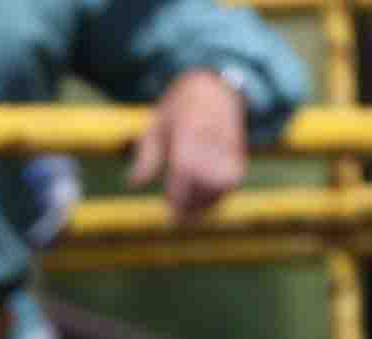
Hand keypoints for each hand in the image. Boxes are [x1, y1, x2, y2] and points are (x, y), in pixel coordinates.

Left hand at [129, 69, 250, 221]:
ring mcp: (228, 149)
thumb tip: (133, 184)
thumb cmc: (180, 107)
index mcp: (189, 131)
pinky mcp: (239, 156)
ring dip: (205, 205)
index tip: (170, 213)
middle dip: (191, 204)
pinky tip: (204, 205)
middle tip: (177, 218)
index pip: (185, 170)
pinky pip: (230, 184)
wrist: (215, 87)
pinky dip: (217, 198)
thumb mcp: (157, 125)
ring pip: (220, 187)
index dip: (178, 195)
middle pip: (204, 183)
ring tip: (189, 215)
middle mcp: (211, 140)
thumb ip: (147, 155)